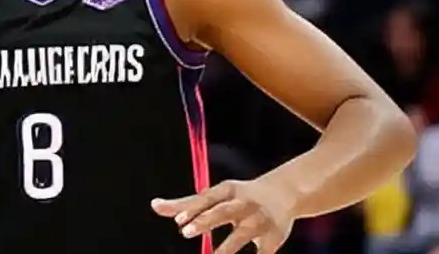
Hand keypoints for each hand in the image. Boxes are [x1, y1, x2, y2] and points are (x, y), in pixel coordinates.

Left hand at [152, 178, 294, 253]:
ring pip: (242, 234)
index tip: (178, 220)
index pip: (208, 198)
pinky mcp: (273, 239)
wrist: (283, 194)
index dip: (193, 208)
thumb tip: (154, 205)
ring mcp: (260, 221)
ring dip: (227, 247)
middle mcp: (245, 203)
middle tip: (185, 232)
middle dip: (205, 221)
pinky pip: (261, 253)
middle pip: (223, 211)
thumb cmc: (239, 197)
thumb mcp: (215, 196)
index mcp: (228, 191)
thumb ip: (186, 203)